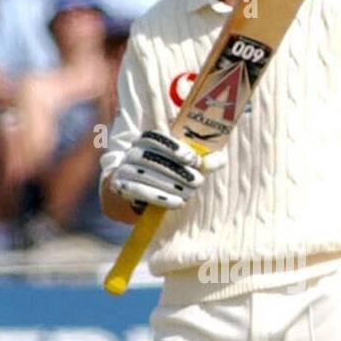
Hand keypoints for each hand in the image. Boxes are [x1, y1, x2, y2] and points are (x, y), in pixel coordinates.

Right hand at [107, 130, 225, 211]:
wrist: (137, 197)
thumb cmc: (166, 175)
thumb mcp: (184, 165)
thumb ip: (201, 160)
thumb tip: (220, 160)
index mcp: (146, 140)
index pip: (155, 137)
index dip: (172, 146)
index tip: (191, 158)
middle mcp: (133, 152)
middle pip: (151, 157)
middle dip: (177, 170)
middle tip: (197, 181)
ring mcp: (124, 169)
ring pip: (144, 174)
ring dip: (170, 185)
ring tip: (188, 194)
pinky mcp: (120, 187)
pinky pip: (137, 190)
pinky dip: (158, 197)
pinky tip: (177, 203)